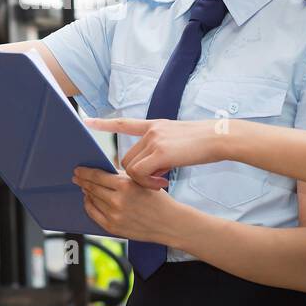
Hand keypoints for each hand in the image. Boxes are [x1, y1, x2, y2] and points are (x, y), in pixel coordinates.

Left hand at [72, 166, 184, 244]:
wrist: (169, 223)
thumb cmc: (157, 200)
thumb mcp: (141, 181)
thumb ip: (121, 175)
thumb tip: (102, 170)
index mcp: (125, 186)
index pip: (97, 176)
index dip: (85, 172)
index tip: (78, 170)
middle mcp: (117, 201)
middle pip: (92, 188)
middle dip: (82, 181)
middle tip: (77, 177)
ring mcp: (114, 216)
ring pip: (92, 200)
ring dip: (86, 192)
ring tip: (85, 187)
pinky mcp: (113, 227)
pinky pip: (94, 214)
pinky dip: (89, 205)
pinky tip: (90, 200)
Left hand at [83, 117, 224, 189]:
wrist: (218, 137)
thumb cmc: (201, 143)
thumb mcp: (176, 142)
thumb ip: (158, 151)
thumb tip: (148, 169)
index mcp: (153, 125)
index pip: (124, 123)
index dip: (104, 122)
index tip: (86, 120)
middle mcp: (150, 130)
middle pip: (126, 158)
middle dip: (131, 174)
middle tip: (150, 183)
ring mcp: (154, 140)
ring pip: (130, 167)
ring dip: (141, 181)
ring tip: (160, 184)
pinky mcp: (160, 151)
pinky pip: (140, 173)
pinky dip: (148, 183)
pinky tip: (163, 184)